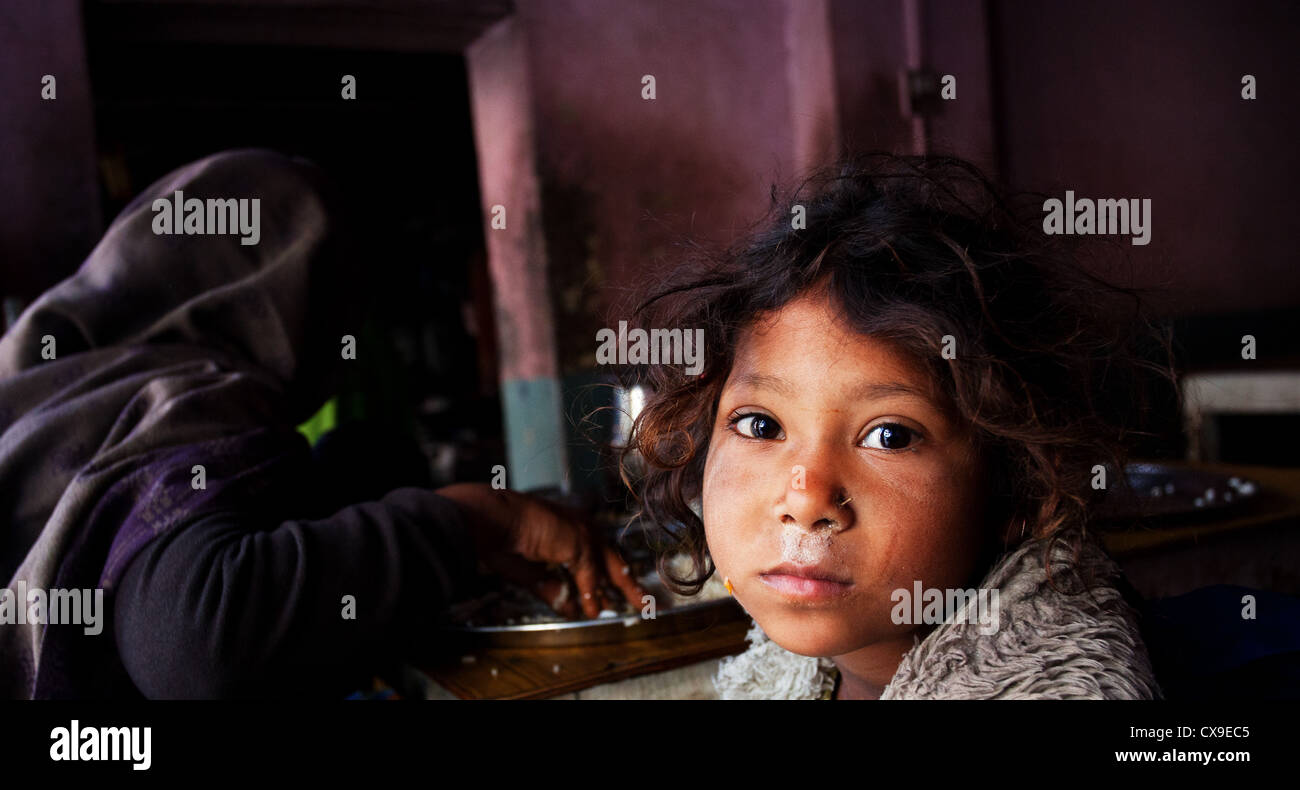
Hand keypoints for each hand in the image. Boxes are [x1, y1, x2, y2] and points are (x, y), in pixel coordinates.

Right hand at [435, 483, 649, 619]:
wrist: (489, 520)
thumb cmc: (501, 538)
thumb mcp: (531, 572)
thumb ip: (553, 589)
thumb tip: (571, 611)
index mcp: (568, 527)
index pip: (597, 554)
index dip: (608, 574)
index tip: (614, 592)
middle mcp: (580, 527)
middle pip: (613, 559)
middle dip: (627, 582)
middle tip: (642, 601)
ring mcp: (582, 533)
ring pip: (610, 566)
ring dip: (623, 589)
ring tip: (638, 607)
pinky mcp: (579, 544)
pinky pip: (590, 577)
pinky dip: (590, 595)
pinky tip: (592, 611)